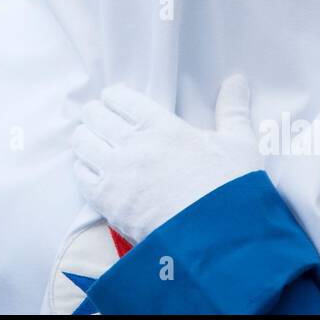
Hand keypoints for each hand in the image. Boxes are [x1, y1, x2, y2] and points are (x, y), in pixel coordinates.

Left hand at [73, 76, 262, 244]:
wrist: (218, 239)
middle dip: (95, 113)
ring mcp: (118, 172)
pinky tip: (90, 168)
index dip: (113, 96)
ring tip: (91, 139)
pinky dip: (82, 167)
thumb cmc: (231, 190)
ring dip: (85, 137)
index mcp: (163, 126)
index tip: (113, 99)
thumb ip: (232, 109)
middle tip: (99, 117)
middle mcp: (134, 144)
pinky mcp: (108, 201)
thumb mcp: (239, 143)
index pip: (122, 98)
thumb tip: (237, 80)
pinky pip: (80, 175)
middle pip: (96, 116)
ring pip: (82, 142)